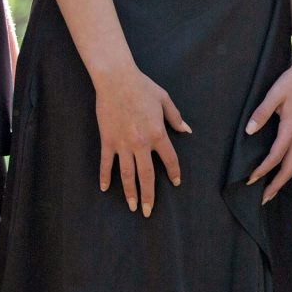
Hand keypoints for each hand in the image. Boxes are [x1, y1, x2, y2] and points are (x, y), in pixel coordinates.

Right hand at [94, 64, 189, 216]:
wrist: (116, 79)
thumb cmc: (142, 87)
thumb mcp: (164, 100)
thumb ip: (175, 117)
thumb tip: (187, 130)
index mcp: (157, 133)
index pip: (169, 159)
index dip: (174, 173)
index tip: (176, 183)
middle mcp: (141, 143)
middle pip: (146, 175)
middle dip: (149, 195)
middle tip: (149, 211)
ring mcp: (122, 143)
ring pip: (127, 174)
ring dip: (130, 192)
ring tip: (132, 206)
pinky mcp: (107, 140)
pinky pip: (106, 163)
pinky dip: (105, 176)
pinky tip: (105, 188)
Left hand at [245, 55, 291, 204]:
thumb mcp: (274, 94)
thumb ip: (261, 113)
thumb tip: (248, 131)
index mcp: (291, 127)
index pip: (276, 156)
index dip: (263, 170)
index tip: (250, 180)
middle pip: (290, 167)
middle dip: (277, 185)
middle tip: (263, 199)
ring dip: (284, 178)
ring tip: (272, 190)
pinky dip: (290, 166)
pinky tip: (283, 168)